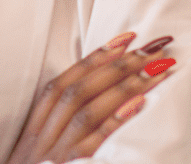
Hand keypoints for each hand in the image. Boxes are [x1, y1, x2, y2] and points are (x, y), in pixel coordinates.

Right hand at [4, 32, 176, 163]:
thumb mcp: (35, 152)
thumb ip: (56, 126)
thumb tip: (94, 95)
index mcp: (34, 130)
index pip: (62, 84)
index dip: (93, 59)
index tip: (125, 38)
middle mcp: (42, 138)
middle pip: (78, 92)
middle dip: (118, 65)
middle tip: (152, 47)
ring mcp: (54, 155)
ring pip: (87, 111)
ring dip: (124, 86)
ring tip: (156, 69)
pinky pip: (92, 143)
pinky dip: (115, 121)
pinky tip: (140, 104)